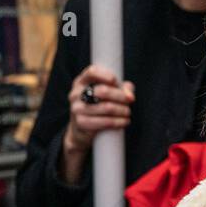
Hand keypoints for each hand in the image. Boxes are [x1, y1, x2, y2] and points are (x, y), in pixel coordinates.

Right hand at [59, 64, 134, 183]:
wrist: (80, 135)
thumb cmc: (97, 111)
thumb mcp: (106, 97)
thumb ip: (119, 89)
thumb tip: (130, 89)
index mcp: (81, 83)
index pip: (90, 71)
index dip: (105, 74)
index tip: (116, 80)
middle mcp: (75, 95)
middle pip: (102, 90)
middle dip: (120, 96)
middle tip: (130, 101)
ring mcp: (76, 110)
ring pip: (104, 107)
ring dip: (121, 110)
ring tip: (127, 114)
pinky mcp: (81, 125)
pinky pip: (102, 122)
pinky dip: (116, 122)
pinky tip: (123, 122)